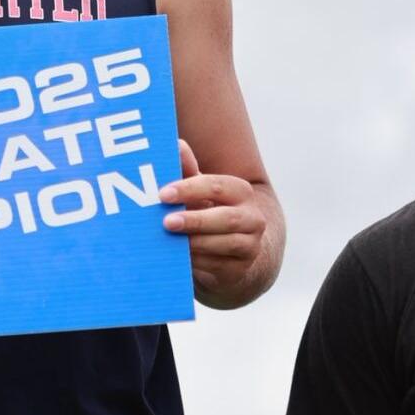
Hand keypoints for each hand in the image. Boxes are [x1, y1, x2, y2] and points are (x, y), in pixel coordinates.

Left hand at [158, 139, 266, 296]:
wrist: (232, 255)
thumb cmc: (208, 214)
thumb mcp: (199, 193)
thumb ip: (188, 171)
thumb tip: (175, 144)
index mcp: (240, 192)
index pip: (217, 186)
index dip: (190, 189)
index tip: (162, 194)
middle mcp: (252, 217)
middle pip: (226, 218)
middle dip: (195, 219)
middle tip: (166, 222)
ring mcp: (250, 245)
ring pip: (224, 243)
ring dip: (195, 242)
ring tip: (169, 242)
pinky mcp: (240, 269)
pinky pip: (218, 265)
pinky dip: (197, 261)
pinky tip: (178, 258)